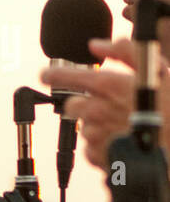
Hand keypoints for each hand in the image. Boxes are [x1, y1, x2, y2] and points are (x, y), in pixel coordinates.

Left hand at [39, 38, 169, 168]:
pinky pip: (91, 149)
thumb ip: (125, 52)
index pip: (68, 77)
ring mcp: (98, 135)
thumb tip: (96, 44)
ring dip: (98, 126)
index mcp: (110, 86)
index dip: (53, 75)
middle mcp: (99, 110)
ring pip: (84, 127)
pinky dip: (103, 146)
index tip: (45, 75)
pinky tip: (123, 141)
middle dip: (86, 105)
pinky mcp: (100, 156)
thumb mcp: (157, 70)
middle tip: (108, 107)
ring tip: (124, 125)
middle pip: (72, 106)